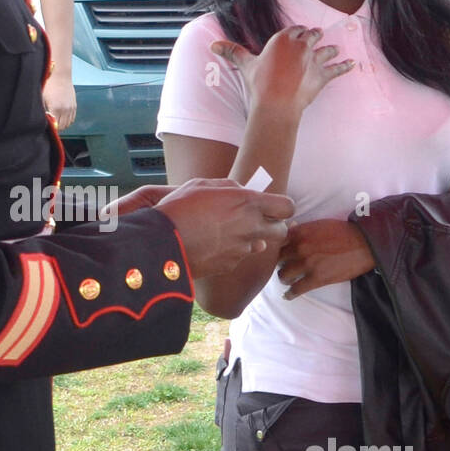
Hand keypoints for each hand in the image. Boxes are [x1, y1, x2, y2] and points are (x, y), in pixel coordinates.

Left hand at [43, 72, 76, 130]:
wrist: (61, 75)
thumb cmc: (49, 85)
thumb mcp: (42, 98)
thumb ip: (44, 111)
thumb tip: (44, 121)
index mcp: (56, 108)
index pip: (55, 126)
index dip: (51, 129)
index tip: (47, 129)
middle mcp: (65, 109)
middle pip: (62, 127)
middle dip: (56, 129)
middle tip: (50, 127)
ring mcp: (71, 108)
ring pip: (68, 124)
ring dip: (62, 126)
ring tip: (55, 123)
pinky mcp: (74, 105)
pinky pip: (72, 119)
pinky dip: (67, 121)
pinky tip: (61, 119)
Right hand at [149, 178, 294, 279]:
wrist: (162, 241)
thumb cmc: (180, 207)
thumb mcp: (203, 185)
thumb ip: (229, 187)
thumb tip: (242, 191)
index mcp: (248, 202)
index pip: (287, 207)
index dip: (282, 208)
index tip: (272, 208)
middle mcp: (251, 227)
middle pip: (282, 231)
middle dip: (273, 227)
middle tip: (257, 223)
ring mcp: (242, 248)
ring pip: (260, 246)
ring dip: (249, 240)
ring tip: (226, 234)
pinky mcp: (230, 265)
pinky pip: (239, 258)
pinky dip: (231, 252)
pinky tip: (213, 246)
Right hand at [212, 26, 352, 113]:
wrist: (276, 103)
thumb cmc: (260, 84)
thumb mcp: (246, 66)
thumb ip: (233, 52)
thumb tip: (213, 45)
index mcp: (283, 40)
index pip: (293, 30)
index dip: (297, 31)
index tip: (300, 31)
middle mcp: (301, 46)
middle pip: (311, 36)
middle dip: (314, 35)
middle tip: (318, 34)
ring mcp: (314, 60)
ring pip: (325, 50)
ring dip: (330, 49)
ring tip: (335, 48)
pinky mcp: (323, 75)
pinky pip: (337, 69)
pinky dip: (345, 67)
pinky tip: (353, 64)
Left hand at [277, 219, 374, 297]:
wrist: (364, 243)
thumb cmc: (343, 232)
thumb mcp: (319, 224)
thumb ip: (302, 229)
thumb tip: (290, 230)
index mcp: (300, 232)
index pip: (276, 242)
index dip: (274, 249)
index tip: (274, 254)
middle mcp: (299, 247)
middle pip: (276, 260)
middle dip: (278, 264)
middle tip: (281, 267)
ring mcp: (307, 264)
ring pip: (283, 275)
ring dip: (284, 278)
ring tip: (287, 280)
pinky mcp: (316, 278)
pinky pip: (296, 289)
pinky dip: (290, 294)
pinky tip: (288, 296)